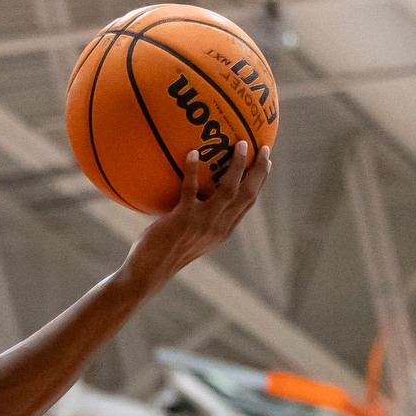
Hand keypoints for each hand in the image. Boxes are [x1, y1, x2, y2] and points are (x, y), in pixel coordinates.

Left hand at [123, 140, 271, 288]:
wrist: (149, 272)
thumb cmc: (164, 251)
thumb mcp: (190, 235)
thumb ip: (199, 216)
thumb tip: (195, 190)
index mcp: (223, 230)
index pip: (248, 202)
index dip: (260, 181)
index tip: (266, 163)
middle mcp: (218, 226)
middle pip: (248, 194)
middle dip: (259, 170)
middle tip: (263, 148)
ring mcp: (203, 223)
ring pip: (229, 190)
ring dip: (237, 165)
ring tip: (239, 144)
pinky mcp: (183, 219)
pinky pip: (190, 189)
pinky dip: (192, 170)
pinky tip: (192, 153)